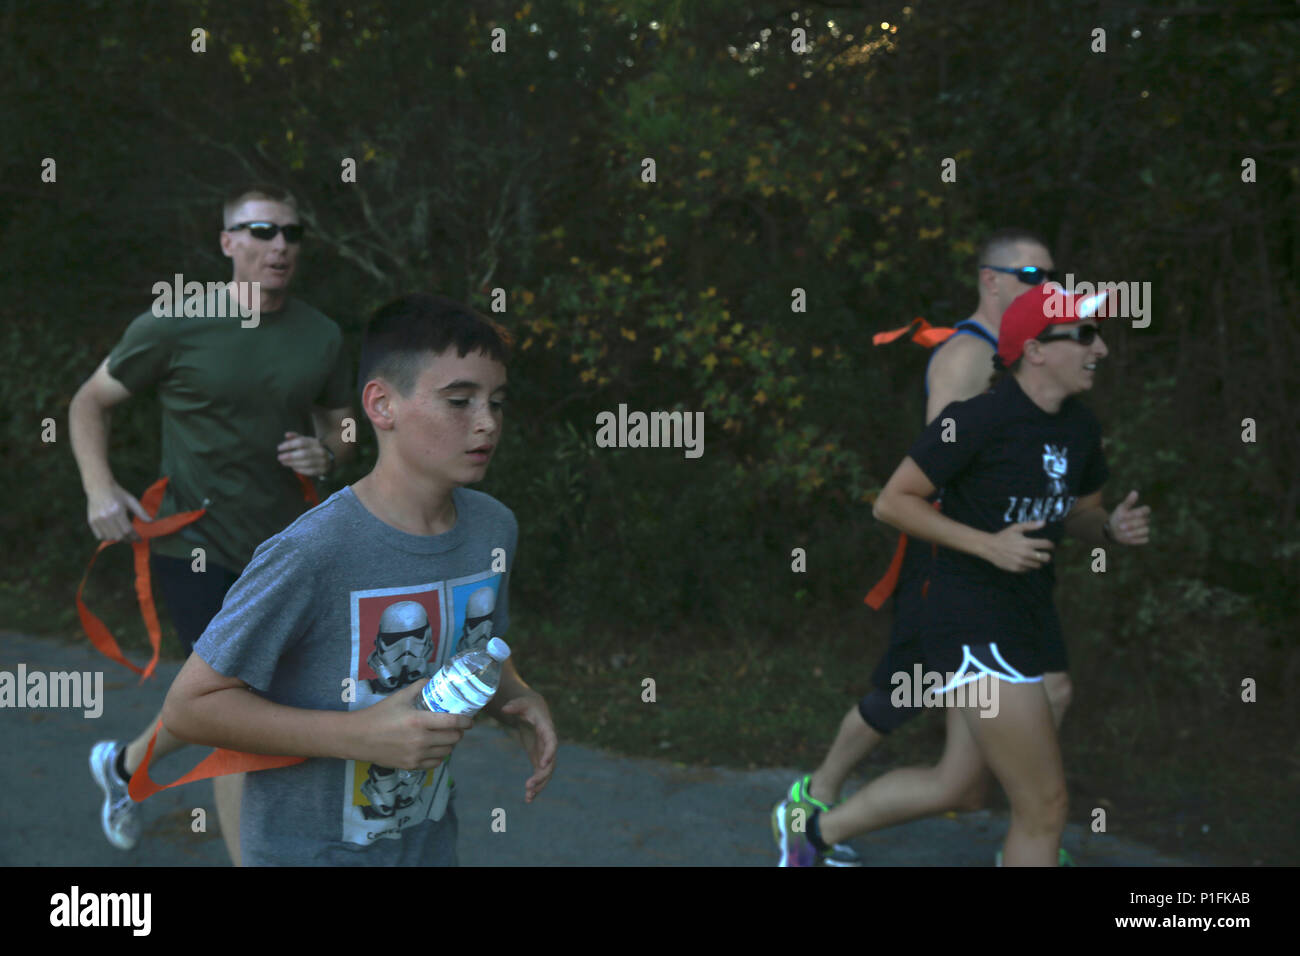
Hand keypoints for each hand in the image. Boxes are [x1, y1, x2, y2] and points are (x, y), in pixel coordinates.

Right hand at [86, 481, 150, 541]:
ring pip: (109, 537)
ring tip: (124, 536)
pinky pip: (100, 536)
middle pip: (119, 536)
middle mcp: (106, 517)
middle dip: (128, 539)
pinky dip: (107, 538)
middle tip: (132, 539)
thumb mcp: (131, 500)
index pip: (128, 530)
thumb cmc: (118, 493)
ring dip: (118, 539)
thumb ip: (141, 512)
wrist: (99, 487)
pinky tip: (113, 534)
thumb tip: (151, 522)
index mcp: (117, 511)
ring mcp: (98, 520)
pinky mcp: (91, 521)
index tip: (139, 539)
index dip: (135, 536)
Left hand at [277, 431, 329, 476]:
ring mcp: (322, 461)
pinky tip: (293, 467)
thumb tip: (286, 434)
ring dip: (292, 463)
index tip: (279, 448)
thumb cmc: (312, 448)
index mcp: (315, 442)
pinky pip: (309, 471)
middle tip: (279, 457)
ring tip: (283, 462)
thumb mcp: (306, 441)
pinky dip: (299, 469)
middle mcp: (320, 451)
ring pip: (306, 463)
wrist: (329, 458)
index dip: (289, 445)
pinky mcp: (322, 470)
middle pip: (303, 454)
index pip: (301, 442)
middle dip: (289, 456)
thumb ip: (296, 437)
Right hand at [347, 680, 472, 770]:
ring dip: (450, 744)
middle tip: (457, 727)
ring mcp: (416, 755)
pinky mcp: (411, 765)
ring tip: (447, 737)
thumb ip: (419, 687)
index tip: (471, 720)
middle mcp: (421, 740)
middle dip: (459, 732)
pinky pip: (435, 763)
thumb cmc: (379, 715)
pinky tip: (436, 748)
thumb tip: (433, 681)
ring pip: (446, 752)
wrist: (358, 737)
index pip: (453, 722)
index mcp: (419, 721)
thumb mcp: (399, 697)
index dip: (467, 721)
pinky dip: (439, 756)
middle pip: (453, 738)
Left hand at [498, 692, 556, 802]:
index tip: (543, 765)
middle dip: (541, 775)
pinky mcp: (538, 758)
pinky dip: (536, 786)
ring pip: (546, 772)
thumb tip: (505, 709)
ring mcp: (545, 753)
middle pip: (550, 762)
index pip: (551, 742)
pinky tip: (528, 798)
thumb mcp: (521, 703)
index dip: (549, 753)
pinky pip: (540, 775)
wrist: (532, 710)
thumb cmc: (527, 705)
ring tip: (528, 797)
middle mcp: (549, 743)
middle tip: (529, 786)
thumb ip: (514, 706)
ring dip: (539, 785)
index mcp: (547, 729)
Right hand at [983, 520, 1054, 571]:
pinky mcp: (1017, 569)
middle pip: (1046, 558)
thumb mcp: (1016, 528)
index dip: (1051, 545)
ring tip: (1034, 557)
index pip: (1046, 545)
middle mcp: (1026, 554)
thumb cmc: (1004, 536)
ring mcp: (1021, 562)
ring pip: (1038, 565)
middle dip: (1047, 555)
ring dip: (1038, 561)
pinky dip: (1029, 566)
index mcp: (1027, 543)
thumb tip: (1044, 522)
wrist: (989, 547)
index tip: (1050, 545)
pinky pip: (1029, 569)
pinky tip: (1025, 561)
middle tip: (1044, 553)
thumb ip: (1030, 525)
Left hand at [1106, 490, 1150, 545]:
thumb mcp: (1121, 508)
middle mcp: (1144, 520)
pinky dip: (1137, 539)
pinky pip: (1144, 539)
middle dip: (1132, 524)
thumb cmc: (1118, 517)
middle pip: (1144, 521)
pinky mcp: (1143, 538)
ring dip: (1135, 532)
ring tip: (1125, 534)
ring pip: (1146, 530)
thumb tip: (1135, 492)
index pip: (1146, 510)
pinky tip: (1128, 539)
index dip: (1138, 512)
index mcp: (1141, 512)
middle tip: (1120, 527)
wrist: (1112, 530)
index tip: (1126, 514)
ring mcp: (1144, 529)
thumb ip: (1128, 502)